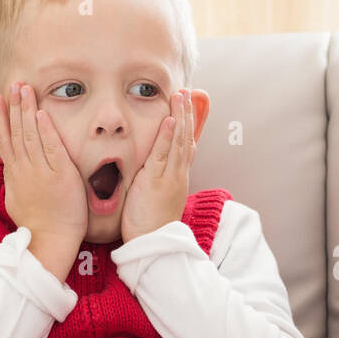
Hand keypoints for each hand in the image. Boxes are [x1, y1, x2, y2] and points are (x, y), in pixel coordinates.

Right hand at [0, 82, 87, 246]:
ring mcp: (41, 172)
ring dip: (26, 110)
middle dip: (13, 106)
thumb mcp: (16, 200)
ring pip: (30, 134)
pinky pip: (52, 148)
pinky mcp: (60, 176)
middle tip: (11, 84)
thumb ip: (14, 181)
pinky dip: (46, 130)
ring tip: (23, 89)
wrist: (49, 241)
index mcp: (14, 174)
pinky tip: (41, 113)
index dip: (0, 118)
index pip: (4, 140)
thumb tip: (10, 171)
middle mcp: (24, 170)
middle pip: (16, 132)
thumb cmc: (37, 225)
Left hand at [121, 89, 195, 242]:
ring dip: (180, 116)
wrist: (154, 245)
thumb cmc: (151, 226)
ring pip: (178, 141)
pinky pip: (163, 155)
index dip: (187, 125)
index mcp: (177, 178)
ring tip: (181, 95)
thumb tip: (151, 169)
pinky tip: (169, 119)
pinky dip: (167, 136)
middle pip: (186, 138)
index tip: (187, 107)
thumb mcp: (157, 198)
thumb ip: (156, 181)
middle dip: (187, 114)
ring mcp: (169, 177)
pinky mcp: (157, 182)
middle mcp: (177, 174)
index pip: (185, 146)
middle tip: (187, 92)